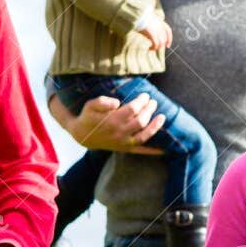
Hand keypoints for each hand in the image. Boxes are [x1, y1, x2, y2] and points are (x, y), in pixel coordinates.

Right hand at [48, 92, 166, 153]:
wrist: (82, 135)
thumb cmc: (88, 116)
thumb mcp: (90, 105)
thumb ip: (102, 102)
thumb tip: (117, 102)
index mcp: (111, 121)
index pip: (132, 109)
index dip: (141, 101)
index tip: (145, 95)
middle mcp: (119, 133)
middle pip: (140, 121)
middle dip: (149, 110)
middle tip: (153, 101)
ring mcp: (123, 142)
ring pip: (143, 136)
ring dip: (155, 126)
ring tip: (162, 117)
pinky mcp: (124, 148)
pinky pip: (141, 150)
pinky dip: (152, 151)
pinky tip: (163, 150)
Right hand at [138, 17, 173, 50]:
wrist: (139, 14)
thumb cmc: (141, 16)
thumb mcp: (149, 19)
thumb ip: (152, 25)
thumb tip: (149, 31)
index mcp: (161, 22)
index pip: (169, 32)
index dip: (169, 40)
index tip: (168, 46)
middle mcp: (161, 27)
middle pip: (164, 39)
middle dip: (161, 45)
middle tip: (154, 48)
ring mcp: (157, 30)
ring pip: (161, 43)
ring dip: (157, 48)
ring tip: (151, 49)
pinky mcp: (153, 34)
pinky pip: (156, 43)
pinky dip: (153, 47)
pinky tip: (149, 48)